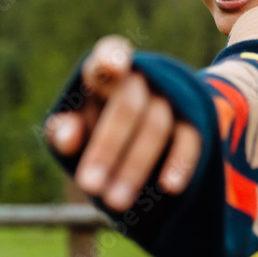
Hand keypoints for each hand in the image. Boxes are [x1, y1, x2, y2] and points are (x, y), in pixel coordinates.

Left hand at [47, 35, 201, 210]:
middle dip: (107, 146)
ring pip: (157, 124)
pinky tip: (170, 187)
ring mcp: (170, 97)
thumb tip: (68, 137)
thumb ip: (63, 131)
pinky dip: (180, 162)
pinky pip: (190, 138)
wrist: (148, 137)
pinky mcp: (194, 120)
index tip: (111, 68)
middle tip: (89, 186)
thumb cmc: (98, 129)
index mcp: (106, 72)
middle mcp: (142, 78)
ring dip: (135, 165)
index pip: (109, 54)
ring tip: (115, 202)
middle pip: (128, 104)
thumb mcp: (76, 128)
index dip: (111, 58)